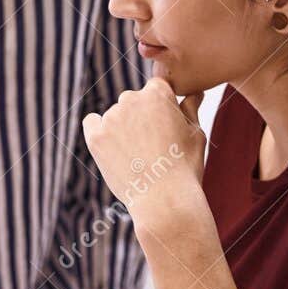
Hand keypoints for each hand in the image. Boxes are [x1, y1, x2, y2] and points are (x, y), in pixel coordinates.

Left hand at [80, 78, 205, 220]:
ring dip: (122, 128)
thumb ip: (191, 108)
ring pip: (114, 115)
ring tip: (137, 156)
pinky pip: (91, 123)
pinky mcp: (95, 136)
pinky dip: (99, 132)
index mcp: (157, 93)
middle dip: (140, 117)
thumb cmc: (185, 167)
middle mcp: (131, 99)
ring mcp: (111, 117)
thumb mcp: (196, 134)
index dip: (161, 108)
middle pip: (133, 101)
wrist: (164, 200)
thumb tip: (195, 93)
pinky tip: (111, 148)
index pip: (155, 88)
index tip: (164, 127)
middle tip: (152, 145)